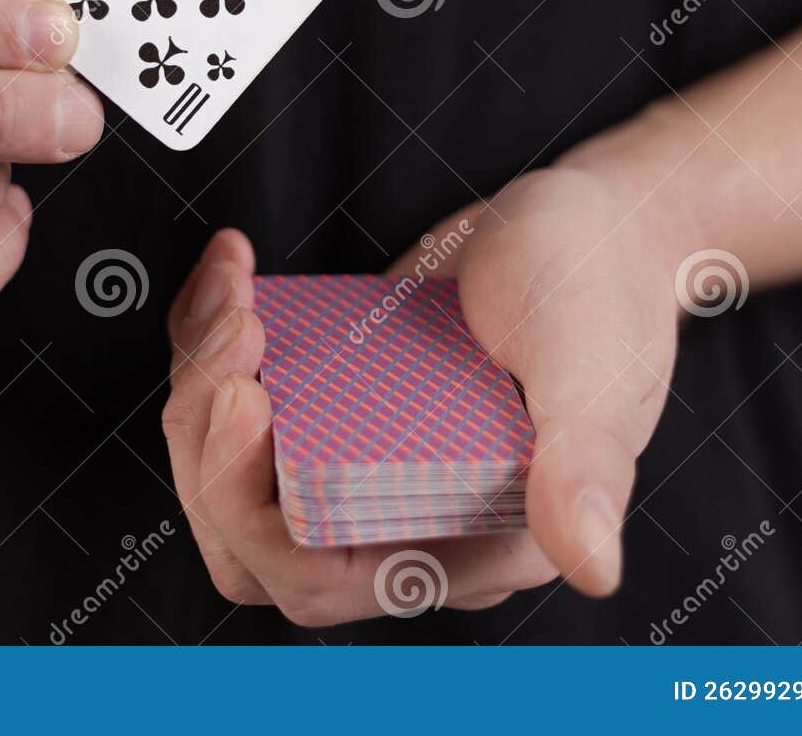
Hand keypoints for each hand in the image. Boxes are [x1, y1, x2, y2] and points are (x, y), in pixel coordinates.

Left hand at [163, 230, 560, 625]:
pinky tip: (231, 268)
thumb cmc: (602, 292)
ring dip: (199, 381)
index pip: (315, 578)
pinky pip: (239, 397)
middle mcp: (402, 517)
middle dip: (206, 440)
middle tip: (233, 333)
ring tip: (233, 290)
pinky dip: (209, 335)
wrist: (591, 223)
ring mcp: (357, 459)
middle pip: (248, 533)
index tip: (247, 396)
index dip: (252, 508)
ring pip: (229, 469)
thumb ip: (582, 468)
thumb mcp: (592, 371)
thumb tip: (592, 568)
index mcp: (469, 544)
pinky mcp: (331, 399)